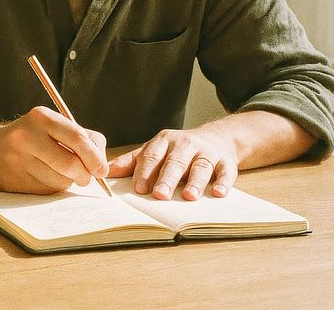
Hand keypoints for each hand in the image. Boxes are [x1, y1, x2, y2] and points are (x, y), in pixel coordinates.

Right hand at [0, 106, 107, 193]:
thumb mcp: (53, 126)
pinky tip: (42, 177)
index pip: (77, 138)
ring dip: (67, 182)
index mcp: (41, 118)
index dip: (95, 157)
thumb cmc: (32, 136)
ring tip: (58, 172)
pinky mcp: (12, 180)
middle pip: (71, 164)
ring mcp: (17, 160)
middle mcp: (26, 136)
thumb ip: (83, 138)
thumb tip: (102, 164)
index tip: (102, 169)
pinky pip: (46, 192)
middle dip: (85, 175)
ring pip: (60, 181)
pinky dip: (52, 188)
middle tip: (86, 177)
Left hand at [108, 127, 238, 199]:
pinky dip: (223, 182)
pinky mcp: (226, 161)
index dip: (145, 172)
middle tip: (160, 194)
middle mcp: (185, 144)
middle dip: (167, 178)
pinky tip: (218, 193)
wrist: (216, 137)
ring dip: (195, 182)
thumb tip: (107, 172)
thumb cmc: (177, 149)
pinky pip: (227, 171)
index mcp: (164, 141)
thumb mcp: (154, 150)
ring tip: (189, 196)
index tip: (138, 188)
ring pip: (200, 166)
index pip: (152, 156)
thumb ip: (132, 161)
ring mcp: (207, 152)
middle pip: (175, 162)